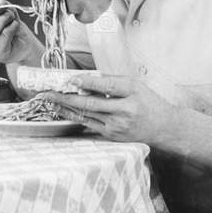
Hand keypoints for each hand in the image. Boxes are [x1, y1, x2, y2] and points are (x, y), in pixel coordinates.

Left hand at [46, 73, 180, 145]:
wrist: (164, 127)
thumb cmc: (149, 102)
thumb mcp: (136, 85)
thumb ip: (112, 81)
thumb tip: (85, 77)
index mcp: (133, 92)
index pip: (106, 86)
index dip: (86, 82)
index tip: (70, 79)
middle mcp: (125, 110)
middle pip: (91, 103)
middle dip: (66, 97)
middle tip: (48, 92)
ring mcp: (117, 125)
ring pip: (85, 114)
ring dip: (64, 107)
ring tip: (49, 99)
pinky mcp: (111, 135)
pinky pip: (88, 124)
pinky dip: (73, 115)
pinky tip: (62, 110)